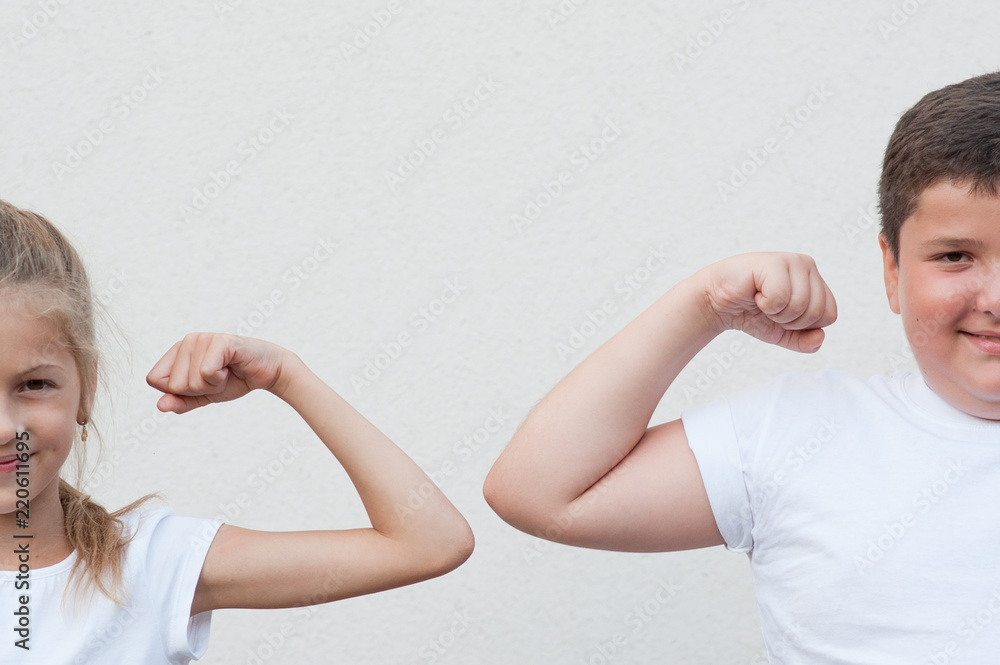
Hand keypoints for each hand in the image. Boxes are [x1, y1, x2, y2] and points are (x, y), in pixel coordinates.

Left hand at [146, 333, 291, 413]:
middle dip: (199, 390)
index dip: (179, 391)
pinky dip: (221, 380)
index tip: (202, 383)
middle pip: (173, 385)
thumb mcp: (204, 395)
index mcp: (177, 351)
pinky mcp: (218, 341)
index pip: (154, 380)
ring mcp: (202, 339)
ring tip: (227, 372)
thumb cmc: (236, 379)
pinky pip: (206, 373)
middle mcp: (186, 341)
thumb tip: (160, 406)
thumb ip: (181, 401)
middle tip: (219, 378)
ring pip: (190, 381)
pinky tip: (232, 368)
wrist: (268, 373)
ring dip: (213, 385)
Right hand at [698, 252, 836, 352]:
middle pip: (817, 311)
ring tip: (762, 301)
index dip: (804, 326)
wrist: (717, 302)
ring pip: (801, 305)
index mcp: (815, 281)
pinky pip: (781, 296)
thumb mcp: (783, 334)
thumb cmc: (751, 312)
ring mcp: (791, 261)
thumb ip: (805, 341)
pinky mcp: (773, 262)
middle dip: (790, 321)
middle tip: (770, 309)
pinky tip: (755, 294)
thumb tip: (820, 337)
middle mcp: (807, 266)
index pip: (830, 315)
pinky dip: (766, 304)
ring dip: (776, 313)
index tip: (782, 316)